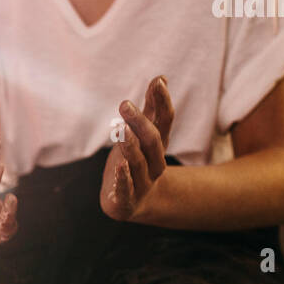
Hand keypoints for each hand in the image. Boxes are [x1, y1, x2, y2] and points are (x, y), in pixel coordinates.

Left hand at [100, 75, 174, 220]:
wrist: (132, 205)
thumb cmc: (136, 162)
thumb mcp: (141, 136)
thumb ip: (151, 109)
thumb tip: (161, 78)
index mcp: (157, 146)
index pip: (165, 122)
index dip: (163, 102)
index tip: (158, 82)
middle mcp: (154, 164)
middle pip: (153, 142)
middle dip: (141, 123)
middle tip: (125, 104)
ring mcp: (142, 183)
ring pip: (139, 163)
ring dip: (131, 147)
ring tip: (122, 131)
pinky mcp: (127, 200)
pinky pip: (127, 190)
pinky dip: (123, 180)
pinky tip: (118, 168)